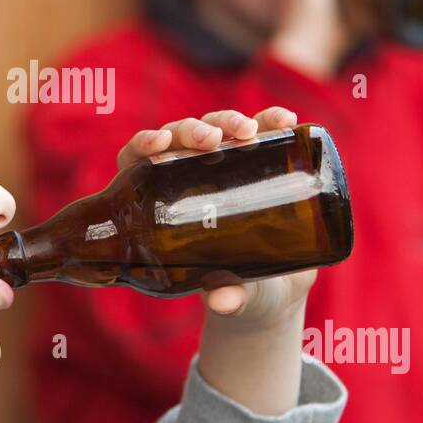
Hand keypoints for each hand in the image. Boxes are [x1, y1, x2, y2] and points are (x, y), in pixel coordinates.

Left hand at [115, 105, 317, 330]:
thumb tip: (224, 303)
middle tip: (212, 141)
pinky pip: (262, 130)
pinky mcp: (260, 162)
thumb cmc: (235, 289)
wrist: (275, 291)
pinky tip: (285, 121)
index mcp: (159, 200)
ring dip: (230, 120)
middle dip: (193, 129)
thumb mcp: (230, 292)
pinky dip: (271, 120)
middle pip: (179, 137)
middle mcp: (187, 174)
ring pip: (217, 127)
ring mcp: (224, 164)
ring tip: (250, 132)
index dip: (143, 144)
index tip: (160, 145)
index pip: (138, 160)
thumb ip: (227, 296)